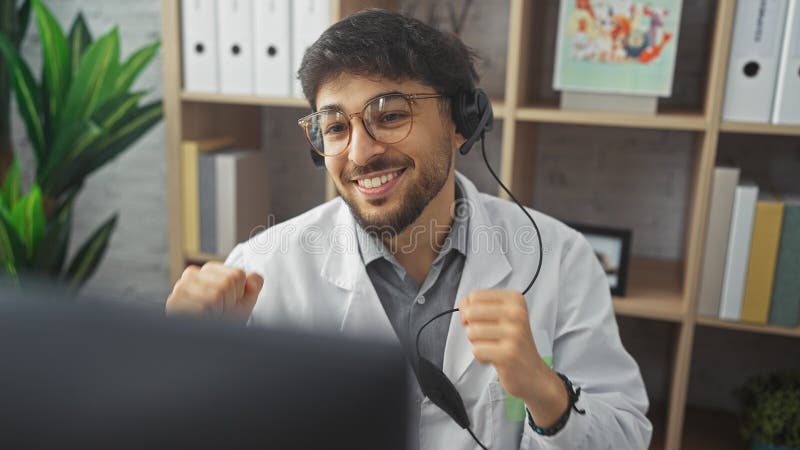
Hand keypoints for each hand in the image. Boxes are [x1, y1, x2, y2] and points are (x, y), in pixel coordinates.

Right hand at [166, 261, 262, 321]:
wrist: (208, 344)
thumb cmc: (224, 322)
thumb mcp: (244, 302)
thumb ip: (253, 285)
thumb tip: (254, 278)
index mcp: (209, 270)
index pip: (237, 274)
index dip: (238, 293)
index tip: (228, 303)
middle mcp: (192, 274)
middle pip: (228, 282)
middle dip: (228, 302)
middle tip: (219, 311)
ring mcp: (181, 287)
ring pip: (216, 293)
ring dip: (218, 311)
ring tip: (211, 316)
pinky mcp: (174, 302)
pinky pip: (204, 306)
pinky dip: (208, 317)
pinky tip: (201, 320)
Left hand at [459, 289, 567, 426]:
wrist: (533, 373)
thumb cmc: (512, 343)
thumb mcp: (499, 317)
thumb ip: (477, 306)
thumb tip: (463, 305)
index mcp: (515, 300)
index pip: (475, 296)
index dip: (470, 310)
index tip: (483, 321)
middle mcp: (517, 313)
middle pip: (470, 313)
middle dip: (472, 327)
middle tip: (488, 336)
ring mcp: (514, 333)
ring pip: (471, 332)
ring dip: (477, 343)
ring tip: (493, 347)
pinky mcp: (508, 353)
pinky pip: (477, 350)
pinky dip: (481, 357)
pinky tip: (495, 358)